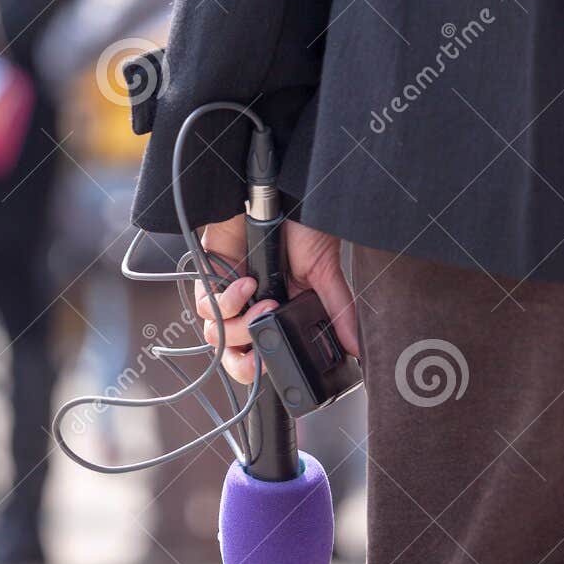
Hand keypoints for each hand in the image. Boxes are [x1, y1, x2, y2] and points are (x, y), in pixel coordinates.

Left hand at [193, 215, 359, 383]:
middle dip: (243, 362)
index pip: (262, 358)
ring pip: (219, 337)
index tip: (276, 360)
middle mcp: (252, 310)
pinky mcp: (210, 280)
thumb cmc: (299, 228)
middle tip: (262, 345)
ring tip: (264, 303)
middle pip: (233, 358)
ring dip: (241, 326)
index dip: (264, 367)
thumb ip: (337, 313)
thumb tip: (355, 346)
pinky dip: (229, 301)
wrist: (279, 196)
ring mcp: (230, 297)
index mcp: (279, 315)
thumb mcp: (324, 274)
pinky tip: (247, 284)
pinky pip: (208, 308)